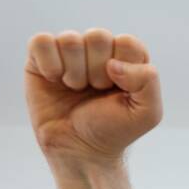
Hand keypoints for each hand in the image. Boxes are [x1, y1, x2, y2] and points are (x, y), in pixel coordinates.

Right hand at [25, 29, 162, 165]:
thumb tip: (113, 63)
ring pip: (70, 40)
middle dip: (98, 71)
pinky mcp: (40, 59)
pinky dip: (49, 64)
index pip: (127, 43)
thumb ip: (148, 81)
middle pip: (97, 36)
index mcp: (126, 58)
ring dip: (74, 72)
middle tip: (96, 91)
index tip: (119, 91)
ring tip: (76, 89)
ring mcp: (69, 53)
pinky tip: (54, 81)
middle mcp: (98, 51)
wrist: (80, 151)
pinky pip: (42, 42)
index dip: (123, 69)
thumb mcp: (147, 113)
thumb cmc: (114, 130)